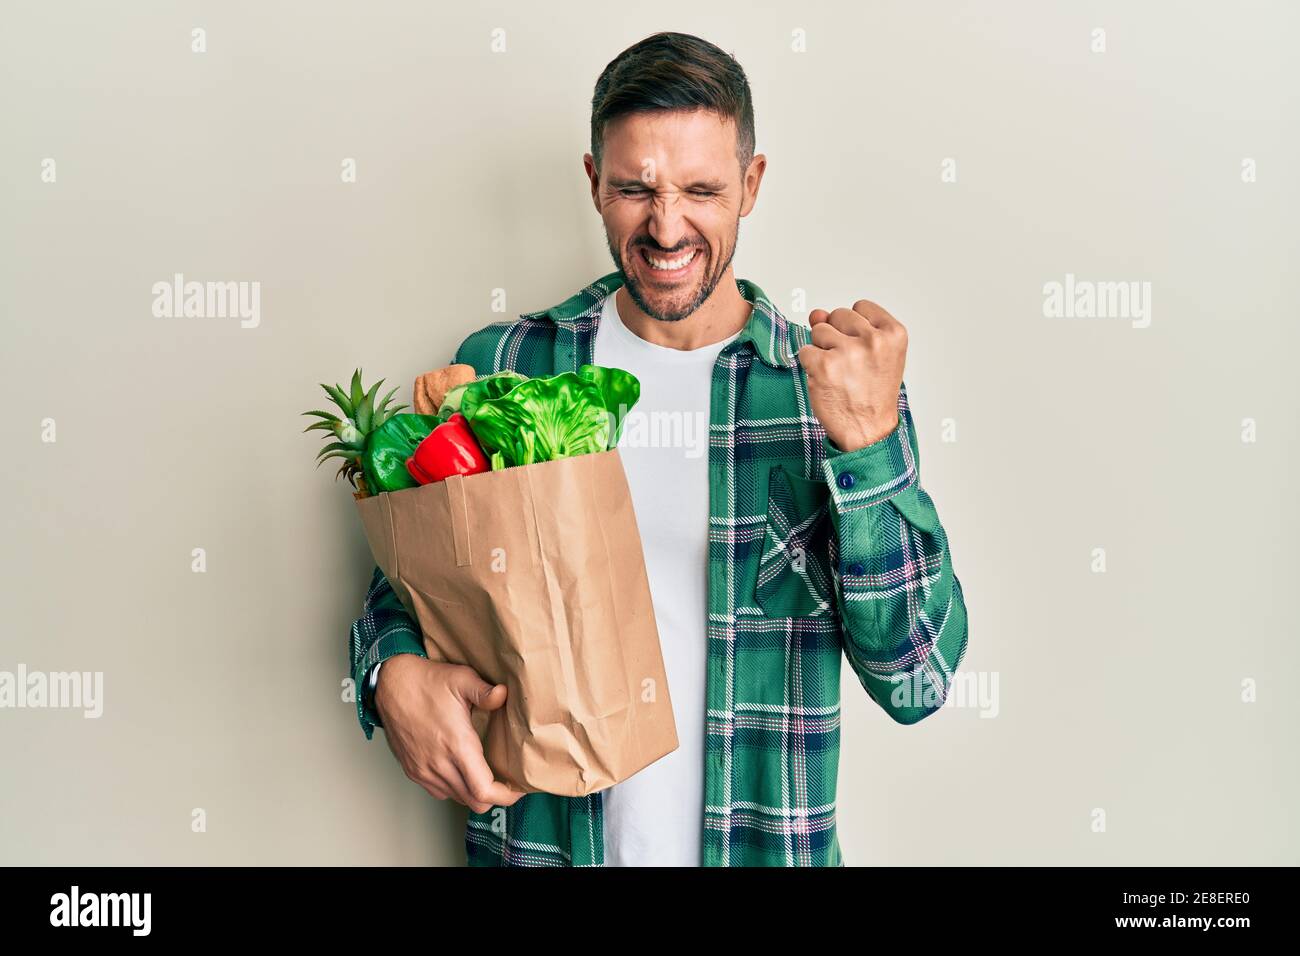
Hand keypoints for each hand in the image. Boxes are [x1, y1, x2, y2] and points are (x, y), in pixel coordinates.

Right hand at [375, 654, 524, 812]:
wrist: (391, 684)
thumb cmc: (426, 681)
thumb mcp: (462, 678)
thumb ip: (485, 691)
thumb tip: (503, 695)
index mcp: (456, 745)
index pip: (483, 790)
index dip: (505, 796)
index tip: (517, 789)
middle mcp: (439, 763)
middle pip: (473, 802)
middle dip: (495, 797)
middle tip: (507, 783)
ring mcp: (424, 770)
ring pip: (457, 798)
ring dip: (473, 792)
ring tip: (485, 775)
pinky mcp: (413, 770)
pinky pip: (439, 791)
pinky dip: (454, 788)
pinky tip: (461, 771)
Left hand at [797, 300, 906, 451]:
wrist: (869, 431)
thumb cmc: (872, 393)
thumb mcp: (874, 354)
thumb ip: (847, 327)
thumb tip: (815, 313)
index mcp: (894, 333)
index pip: (860, 307)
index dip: (854, 328)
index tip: (862, 350)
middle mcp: (874, 340)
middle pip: (837, 315)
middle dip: (836, 337)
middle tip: (850, 366)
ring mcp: (848, 352)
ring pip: (819, 331)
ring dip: (822, 351)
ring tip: (840, 373)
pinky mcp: (824, 366)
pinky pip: (805, 351)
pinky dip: (810, 366)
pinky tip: (826, 381)